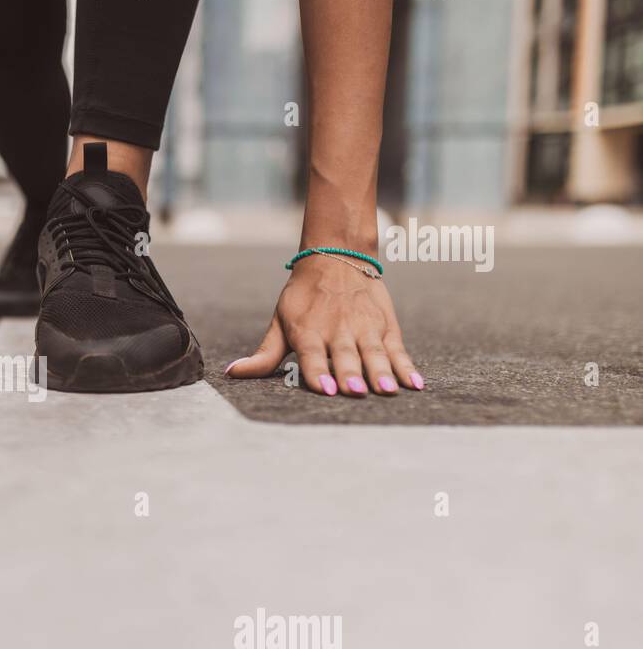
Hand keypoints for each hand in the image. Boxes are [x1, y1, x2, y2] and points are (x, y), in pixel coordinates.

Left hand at [225, 257, 423, 396]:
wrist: (335, 256)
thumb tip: (232, 373)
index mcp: (308, 332)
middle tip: (356, 391)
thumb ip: (263, 355)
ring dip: (381, 372)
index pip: (313, 356)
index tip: (327, 390)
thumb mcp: (279, 323)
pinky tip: (415, 384)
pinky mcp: (385, 326)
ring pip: (374, 353)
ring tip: (387, 390)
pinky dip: (407, 367)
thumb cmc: (302, 298)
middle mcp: (337, 331)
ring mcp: (364, 328)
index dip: (318, 373)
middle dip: (351, 375)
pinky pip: (397, 350)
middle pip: (345, 356)